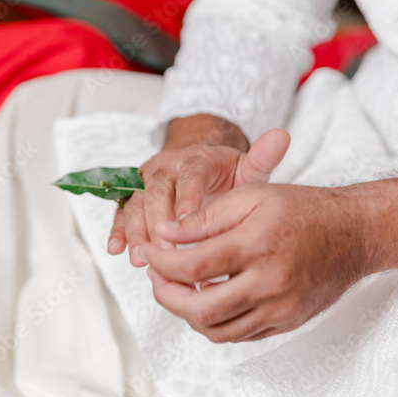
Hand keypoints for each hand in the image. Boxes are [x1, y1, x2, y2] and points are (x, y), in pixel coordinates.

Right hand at [108, 123, 289, 266]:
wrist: (201, 167)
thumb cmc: (227, 176)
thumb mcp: (248, 168)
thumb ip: (262, 158)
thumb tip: (282, 137)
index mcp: (195, 158)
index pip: (190, 177)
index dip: (187, 200)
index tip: (187, 223)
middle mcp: (166, 166)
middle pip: (156, 192)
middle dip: (157, 223)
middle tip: (163, 252)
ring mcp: (147, 182)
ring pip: (136, 204)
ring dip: (135, 232)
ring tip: (140, 259)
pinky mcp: (134, 197)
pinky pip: (121, 212)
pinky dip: (117, 230)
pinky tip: (116, 250)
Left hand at [140, 175, 397, 343]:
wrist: (356, 233)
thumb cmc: (303, 208)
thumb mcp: (252, 195)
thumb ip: (205, 217)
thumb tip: (165, 234)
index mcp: (257, 245)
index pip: (193, 266)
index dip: (162, 263)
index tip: (149, 254)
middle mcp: (270, 283)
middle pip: (200, 309)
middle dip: (167, 296)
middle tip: (157, 278)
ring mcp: (281, 308)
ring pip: (217, 330)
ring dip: (188, 314)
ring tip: (179, 289)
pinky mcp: (288, 322)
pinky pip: (240, 334)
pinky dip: (215, 322)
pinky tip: (208, 298)